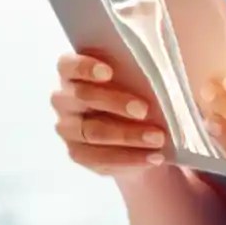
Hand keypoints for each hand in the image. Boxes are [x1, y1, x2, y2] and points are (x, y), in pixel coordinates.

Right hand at [53, 52, 169, 182]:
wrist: (133, 129)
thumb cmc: (136, 91)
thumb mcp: (138, 78)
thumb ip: (139, 72)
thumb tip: (162, 72)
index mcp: (72, 71)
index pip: (69, 65)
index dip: (85, 67)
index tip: (109, 72)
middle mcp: (64, 99)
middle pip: (83, 97)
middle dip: (116, 102)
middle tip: (145, 109)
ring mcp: (68, 128)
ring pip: (93, 131)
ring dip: (128, 135)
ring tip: (158, 138)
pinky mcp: (78, 154)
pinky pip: (101, 159)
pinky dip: (131, 158)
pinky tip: (154, 157)